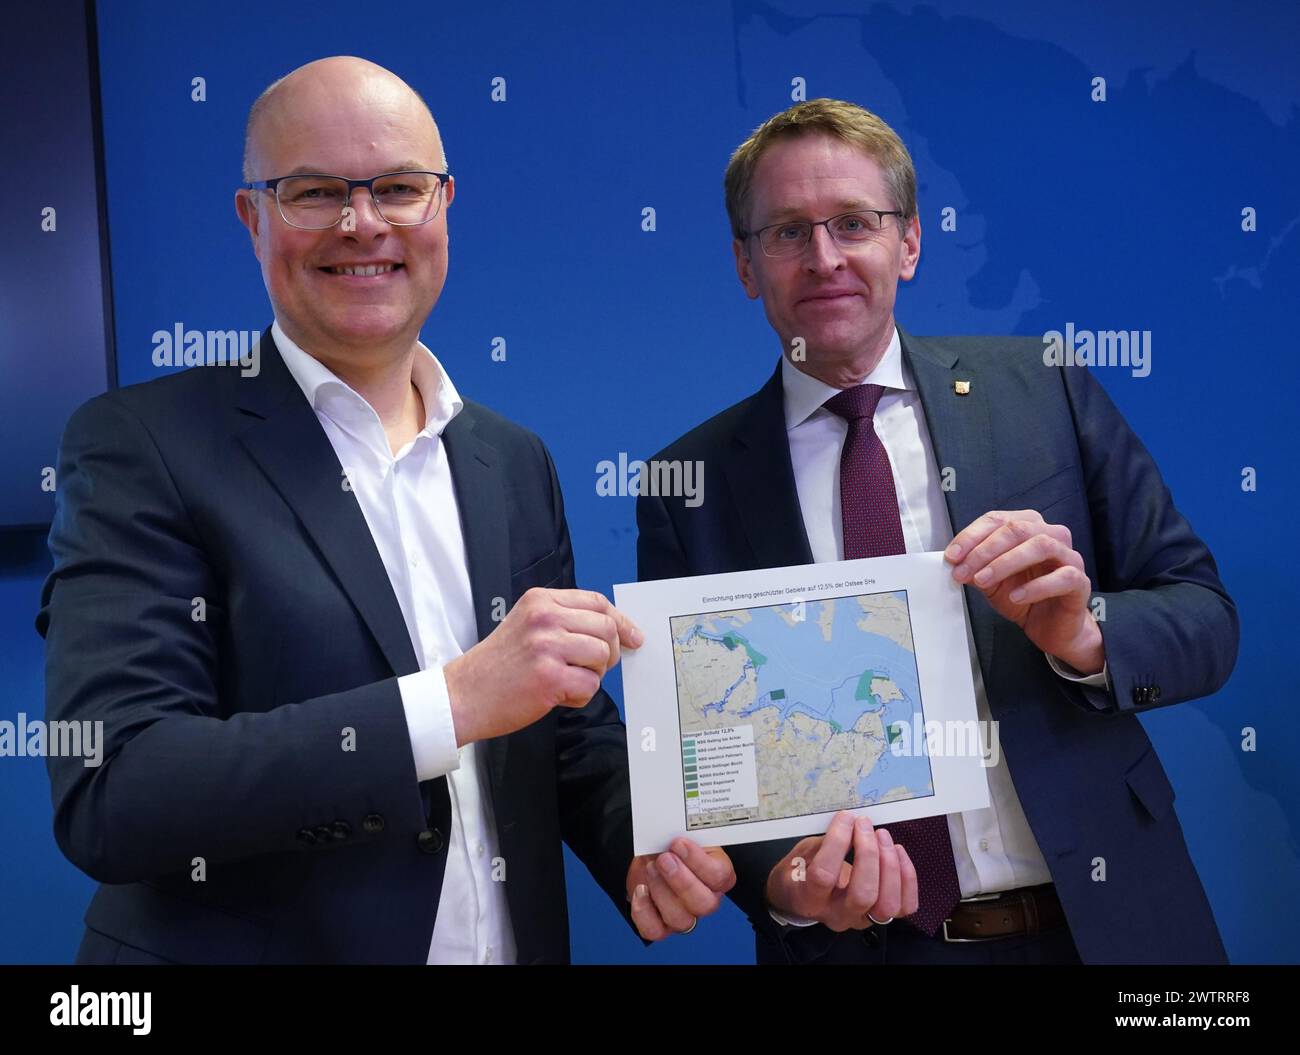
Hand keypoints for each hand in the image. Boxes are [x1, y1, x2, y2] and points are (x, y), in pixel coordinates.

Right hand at [444, 588, 642, 745]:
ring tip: (567, 681)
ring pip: (602, 656)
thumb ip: (563, 621)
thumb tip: (613, 630)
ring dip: (593, 675)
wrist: (463, 695)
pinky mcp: (549, 676)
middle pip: (606, 628)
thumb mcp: (526, 625)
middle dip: (609, 653)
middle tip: (593, 668)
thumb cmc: (497, 666)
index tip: (633, 637)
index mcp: (540, 601)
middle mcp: (545, 618)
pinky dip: (580, 695)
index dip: (620, 621)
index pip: (596, 602)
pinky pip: (590, 685)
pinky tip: (558, 695)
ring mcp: (547, 646)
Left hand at [627, 838, 735, 940]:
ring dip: (661, 892)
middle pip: (704, 904)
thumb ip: (683, 832)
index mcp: (718, 876)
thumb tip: (673, 826)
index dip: (699, 861)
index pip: (720, 876)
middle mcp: (705, 899)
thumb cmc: (671, 847)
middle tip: (664, 858)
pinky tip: (640, 890)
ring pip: (680, 919)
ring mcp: (684, 916)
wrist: (651, 858)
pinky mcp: (661, 926)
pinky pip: (654, 930)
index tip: (679, 843)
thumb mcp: (681, 834)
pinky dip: (644, 911)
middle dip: (681, 881)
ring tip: (650, 868)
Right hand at [765, 812, 917, 931]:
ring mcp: (861, 920)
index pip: (824, 875)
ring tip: (882, 835)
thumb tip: (852, 823)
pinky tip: (897, 851)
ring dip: (890, 865)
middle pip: (863, 894)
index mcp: (808, 898)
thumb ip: (825, 842)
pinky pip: (905, 905)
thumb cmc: (800, 871)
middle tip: (865, 824)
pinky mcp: (880, 917)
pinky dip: (907, 877)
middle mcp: (836, 915)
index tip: (845, 817)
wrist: (802, 899)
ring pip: (887, 904)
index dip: (837, 842)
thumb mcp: (802, 853)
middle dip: (868, 854)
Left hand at [946, 508, 1103, 674]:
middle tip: (963, 571)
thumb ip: (975, 567)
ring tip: (983, 581)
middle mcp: (1052, 535)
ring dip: (1006, 563)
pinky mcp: (1080, 581)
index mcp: (1028, 527)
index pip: (997, 520)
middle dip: (984, 550)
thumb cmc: (1022, 596)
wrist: (1049, 626)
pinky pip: (1061, 577)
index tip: (951, 556)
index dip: (971, 536)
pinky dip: (1035, 587)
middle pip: (1017, 530)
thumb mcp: (991, 581)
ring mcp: (1069, 556)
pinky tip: (1016, 596)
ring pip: (1041, 546)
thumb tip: (955, 560)